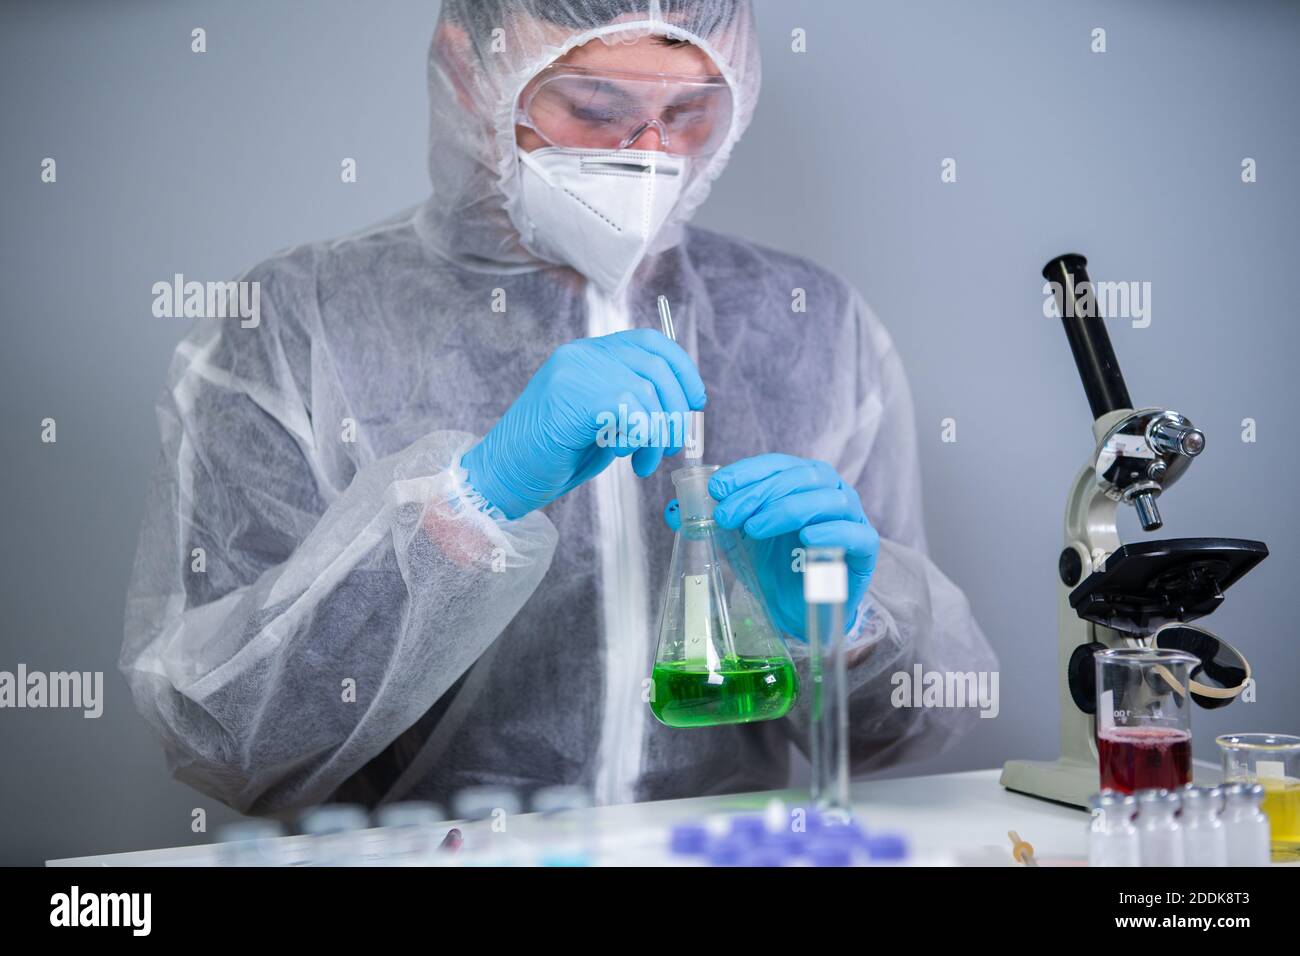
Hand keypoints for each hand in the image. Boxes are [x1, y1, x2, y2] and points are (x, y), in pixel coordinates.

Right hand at [463, 330, 705, 518]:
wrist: (500, 476)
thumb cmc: (548, 456)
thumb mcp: (600, 421)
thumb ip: (630, 402)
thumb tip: (677, 406)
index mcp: (588, 354)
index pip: (651, 342)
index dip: (682, 370)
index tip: (695, 402)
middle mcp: (581, 354)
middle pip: (657, 365)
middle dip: (677, 410)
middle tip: (673, 444)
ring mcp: (574, 371)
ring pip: (647, 391)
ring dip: (659, 433)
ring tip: (646, 461)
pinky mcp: (572, 397)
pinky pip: (631, 409)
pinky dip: (644, 438)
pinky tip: (632, 460)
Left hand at [665, 454, 877, 637]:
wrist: (798, 609)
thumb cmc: (772, 565)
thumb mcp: (737, 540)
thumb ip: (712, 522)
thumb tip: (673, 511)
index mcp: (801, 481)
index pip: (777, 464)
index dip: (747, 472)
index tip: (717, 488)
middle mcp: (829, 492)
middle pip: (801, 477)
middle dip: (760, 492)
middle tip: (728, 515)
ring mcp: (851, 518)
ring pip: (828, 499)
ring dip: (787, 509)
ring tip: (755, 528)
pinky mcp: (865, 550)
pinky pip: (856, 533)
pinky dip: (832, 532)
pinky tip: (805, 539)